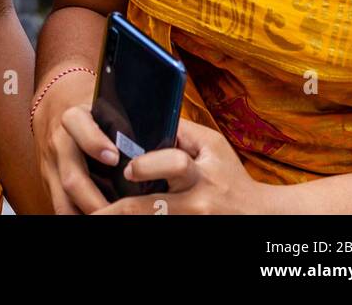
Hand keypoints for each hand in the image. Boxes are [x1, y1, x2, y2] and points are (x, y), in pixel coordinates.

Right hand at [32, 79, 114, 214]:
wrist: (54, 103)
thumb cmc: (90, 107)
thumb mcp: (103, 104)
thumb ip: (121, 124)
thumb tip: (151, 149)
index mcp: (74, 118)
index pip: (80, 126)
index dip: (95, 143)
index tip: (114, 158)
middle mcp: (59, 143)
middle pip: (72, 178)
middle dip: (95, 201)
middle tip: (120, 210)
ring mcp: (51, 167)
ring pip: (62, 201)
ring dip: (85, 214)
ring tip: (109, 217)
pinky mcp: (48, 183)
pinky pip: (60, 207)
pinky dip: (78, 215)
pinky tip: (96, 216)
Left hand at [91, 118, 273, 214]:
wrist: (258, 216)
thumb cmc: (229, 175)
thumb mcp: (213, 147)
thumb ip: (180, 132)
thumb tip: (143, 118)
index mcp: (201, 174)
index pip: (174, 164)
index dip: (147, 165)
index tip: (127, 169)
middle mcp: (196, 204)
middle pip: (149, 209)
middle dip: (115, 211)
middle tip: (92, 210)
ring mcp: (191, 224)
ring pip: (150, 224)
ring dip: (121, 220)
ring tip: (96, 216)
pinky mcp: (189, 234)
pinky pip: (157, 231)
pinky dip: (138, 225)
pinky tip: (119, 219)